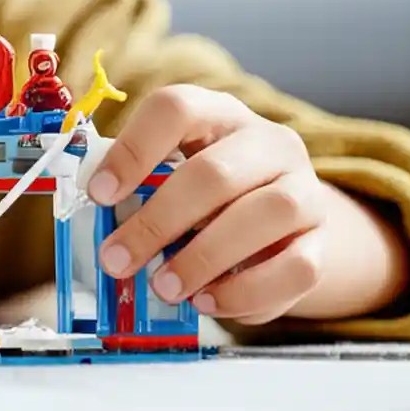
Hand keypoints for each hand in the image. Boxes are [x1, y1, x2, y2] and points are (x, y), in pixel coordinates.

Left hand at [89, 85, 327, 324]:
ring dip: (204, 257)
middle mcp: (268, 143)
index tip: (99, 194)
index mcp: (216, 115)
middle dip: (157, 223)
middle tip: (117, 260)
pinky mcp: (321, 241)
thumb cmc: (205, 199)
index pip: (176, 109)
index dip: (134, 150)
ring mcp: (304, 189)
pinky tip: (206, 301)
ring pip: (267, 214)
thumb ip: (134, 193)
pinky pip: (296, 267)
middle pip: (215, 173)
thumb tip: (88, 222)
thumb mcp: (168, 181)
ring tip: (163, 287)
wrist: (280, 225)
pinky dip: (245, 290)